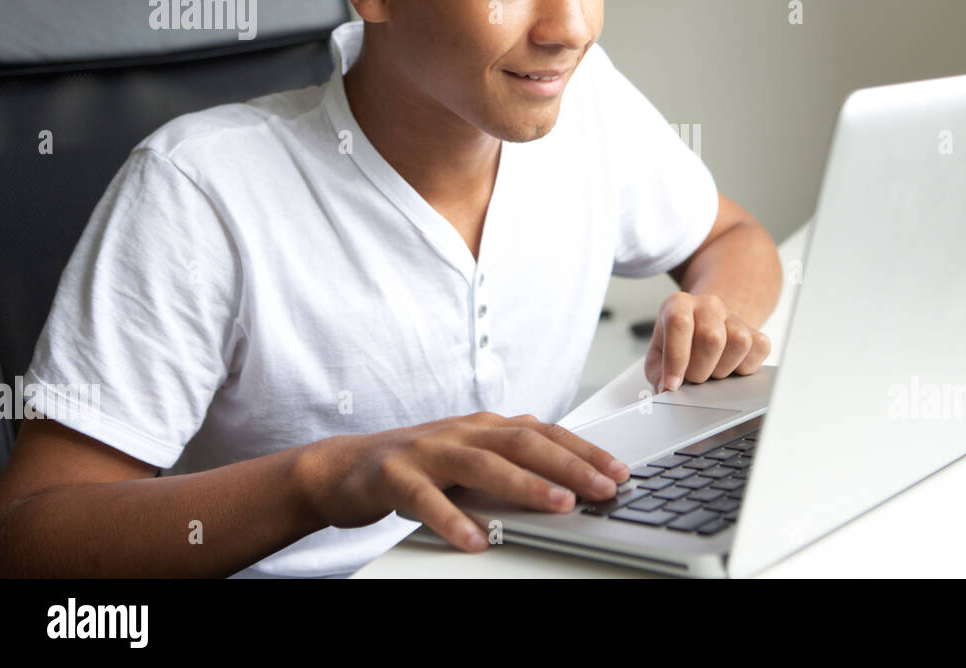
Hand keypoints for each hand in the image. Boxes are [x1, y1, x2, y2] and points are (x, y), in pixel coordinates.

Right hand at [296, 413, 630, 552]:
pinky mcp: (396, 477)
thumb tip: (570, 483)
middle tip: (604, 487)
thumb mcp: (470, 457)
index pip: (545, 433)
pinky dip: (455, 520)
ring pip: (485, 464)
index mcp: (485, 426)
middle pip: (525, 443)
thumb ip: (510, 464)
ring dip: (527, 486)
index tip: (620, 470)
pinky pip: (428, 500)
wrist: (345, 467)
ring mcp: (429, 451)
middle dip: (571, 465)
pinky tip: (477, 539)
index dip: (585, 450)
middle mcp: (462, 432)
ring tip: (560, 506)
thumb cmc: (418, 465)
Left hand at [644, 292, 771, 393]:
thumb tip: (667, 391)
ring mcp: (735, 316)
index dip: (676, 357)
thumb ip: (658, 374)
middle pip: (712, 337)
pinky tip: (730, 368)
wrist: (704, 332)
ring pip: (739, 342)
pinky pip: (759, 349)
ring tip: (711, 372)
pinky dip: (745, 368)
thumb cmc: (678, 345)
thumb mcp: (658, 357)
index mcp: (678, 305)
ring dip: (723, 370)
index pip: (680, 323)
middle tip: (693, 378)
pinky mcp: (756, 332)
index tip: (673, 385)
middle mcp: (708, 305)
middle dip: (700, 370)